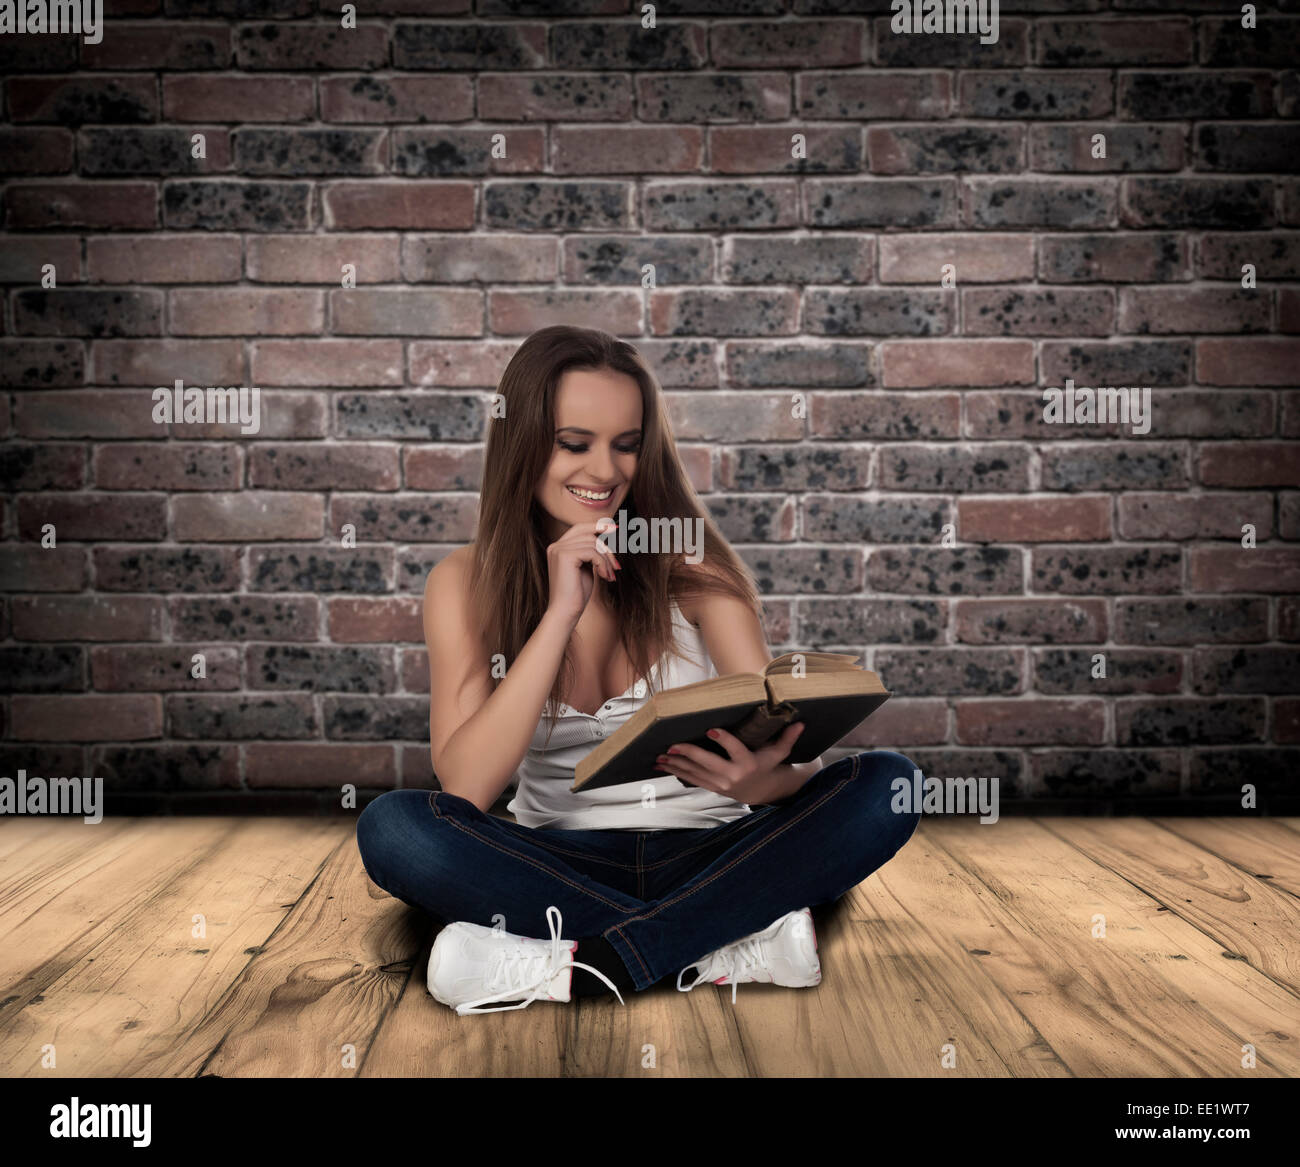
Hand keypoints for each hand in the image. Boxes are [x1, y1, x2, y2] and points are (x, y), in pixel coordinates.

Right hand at [545, 518, 620, 624]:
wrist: (565, 612)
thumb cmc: (576, 594)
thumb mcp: (585, 568)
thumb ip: (590, 553)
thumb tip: (604, 540)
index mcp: (558, 548)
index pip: (580, 528)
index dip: (597, 526)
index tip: (614, 529)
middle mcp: (556, 546)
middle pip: (588, 534)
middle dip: (606, 549)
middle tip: (616, 566)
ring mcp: (559, 550)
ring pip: (593, 543)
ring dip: (606, 560)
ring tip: (609, 576)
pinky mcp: (565, 556)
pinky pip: (592, 552)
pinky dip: (603, 564)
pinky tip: (605, 577)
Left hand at [654, 722, 805, 805]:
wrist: (761, 791)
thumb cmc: (768, 765)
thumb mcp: (778, 753)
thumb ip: (787, 738)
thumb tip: (800, 721)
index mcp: (748, 763)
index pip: (735, 750)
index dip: (724, 740)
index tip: (711, 730)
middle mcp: (732, 775)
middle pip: (708, 763)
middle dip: (689, 754)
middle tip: (672, 744)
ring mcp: (720, 783)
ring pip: (695, 772)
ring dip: (676, 763)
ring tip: (660, 755)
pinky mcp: (711, 787)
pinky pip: (691, 779)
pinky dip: (676, 771)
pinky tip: (662, 765)